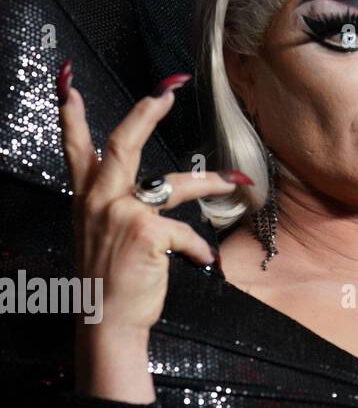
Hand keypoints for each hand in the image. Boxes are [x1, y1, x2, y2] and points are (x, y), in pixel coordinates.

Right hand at [57, 60, 247, 400]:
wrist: (106, 322)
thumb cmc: (110, 281)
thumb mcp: (102, 235)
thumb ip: (117, 206)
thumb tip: (150, 190)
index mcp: (86, 199)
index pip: (75, 150)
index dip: (73, 116)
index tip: (71, 84)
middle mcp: (98, 201)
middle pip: (122, 144)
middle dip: (146, 113)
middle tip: (168, 90)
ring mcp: (121, 214)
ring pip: (174, 184)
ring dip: (211, 181)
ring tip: (237, 178)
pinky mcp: (146, 232)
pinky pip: (185, 232)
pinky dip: (198, 249)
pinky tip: (202, 262)